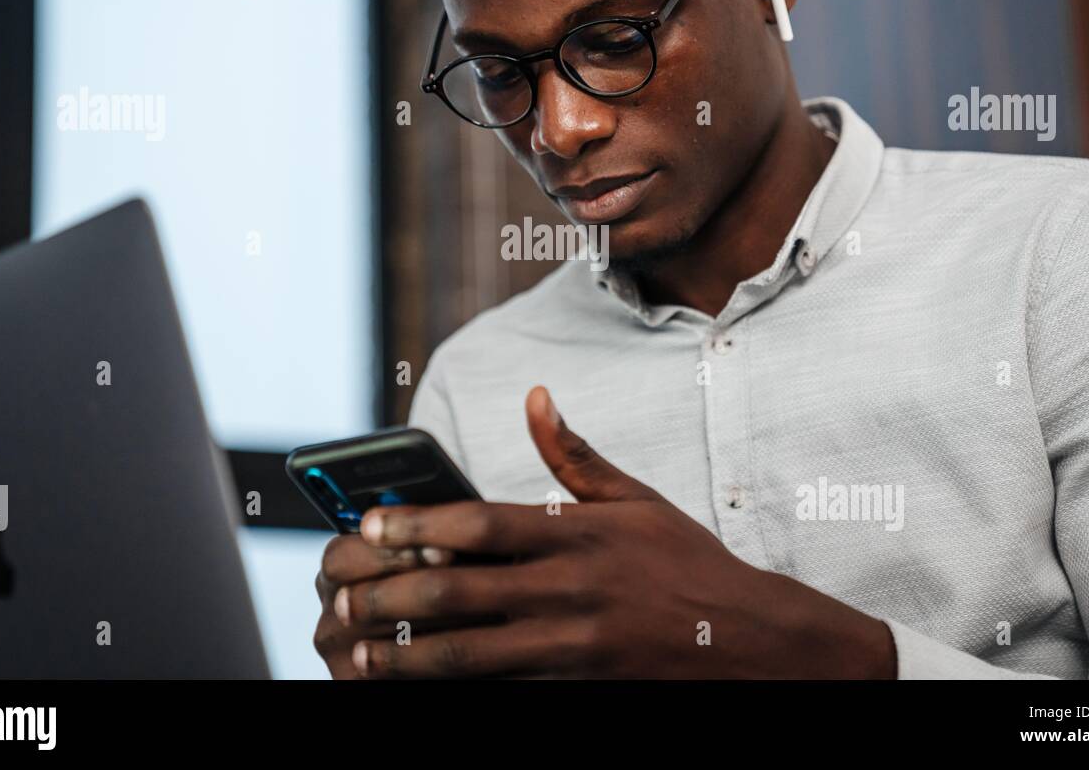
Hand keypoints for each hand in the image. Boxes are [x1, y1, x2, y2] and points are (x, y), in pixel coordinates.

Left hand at [335, 387, 896, 678]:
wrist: (749, 642)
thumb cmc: (685, 562)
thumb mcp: (636, 500)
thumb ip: (575, 454)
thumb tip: (535, 397)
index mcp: (579, 534)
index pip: (481, 524)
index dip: (417, 524)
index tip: (367, 522)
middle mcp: (570, 590)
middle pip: (460, 592)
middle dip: (390, 595)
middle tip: (339, 593)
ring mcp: (574, 648)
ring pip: (469, 656)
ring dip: (403, 655)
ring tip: (355, 650)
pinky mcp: (578, 688)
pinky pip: (501, 691)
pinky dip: (451, 689)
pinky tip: (412, 687)